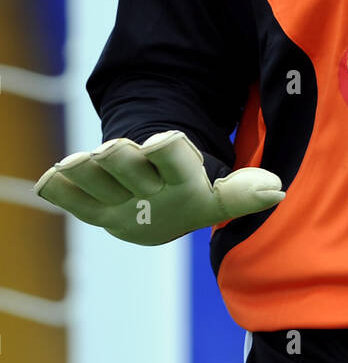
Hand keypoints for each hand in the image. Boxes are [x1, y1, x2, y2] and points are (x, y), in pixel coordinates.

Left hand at [33, 129, 284, 244]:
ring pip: (93, 177)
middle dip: (121, 153)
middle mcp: (149, 202)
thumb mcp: (218, 193)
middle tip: (117, 149)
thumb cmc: (190, 194)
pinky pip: (68, 197)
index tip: (164, 140)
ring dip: (86, 168)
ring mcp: (116, 208)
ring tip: (80, 162)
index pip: (182, 166)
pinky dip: (61, 186)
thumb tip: (276, 189)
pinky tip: (56, 177)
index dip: (170, 150)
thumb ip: (241, 191)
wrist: (153, 222)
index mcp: (187, 192)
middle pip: (128, 164)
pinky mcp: (91, 211)